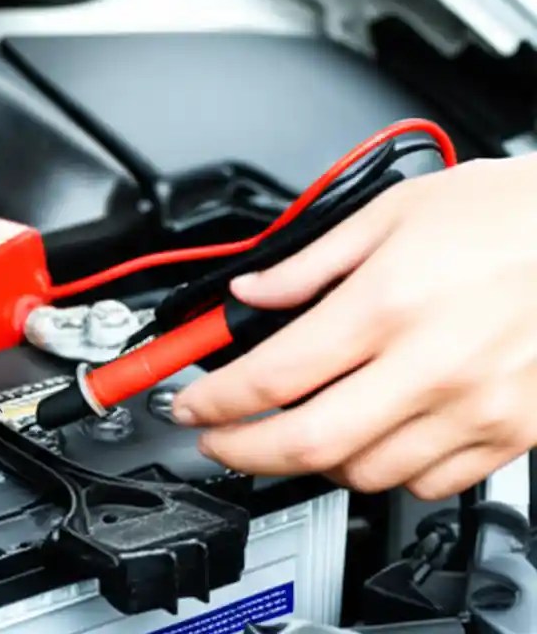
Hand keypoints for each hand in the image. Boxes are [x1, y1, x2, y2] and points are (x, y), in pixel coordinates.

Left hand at [171, 155, 536, 499]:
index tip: (190, 406)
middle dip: (241, 452)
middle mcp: (430, 364)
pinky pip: (429, 483)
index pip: (271, 376)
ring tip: (293, 432)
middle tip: (215, 442)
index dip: (214, 401)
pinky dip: (384, 472)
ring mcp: (475, 407)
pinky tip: (369, 439)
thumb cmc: (508, 213)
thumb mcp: (393, 212)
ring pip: (364, 474)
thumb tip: (249, 291)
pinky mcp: (511, 433)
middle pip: (306, 443)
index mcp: (387, 304)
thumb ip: (309, 262)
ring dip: (311, 462)